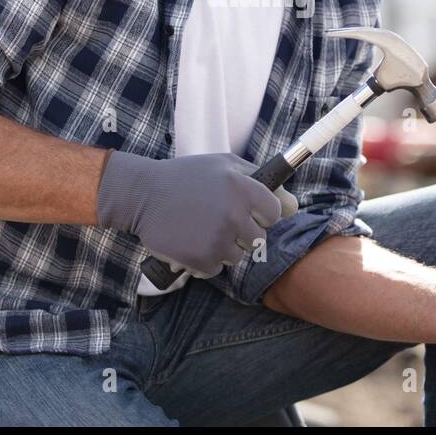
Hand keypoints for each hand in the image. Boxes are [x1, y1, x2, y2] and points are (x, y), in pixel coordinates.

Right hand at [97, 151, 283, 278]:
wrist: (142, 195)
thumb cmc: (187, 177)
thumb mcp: (225, 165)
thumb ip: (262, 181)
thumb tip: (293, 206)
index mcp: (244, 188)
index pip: (274, 213)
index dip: (260, 213)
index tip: (245, 210)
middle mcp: (234, 214)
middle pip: (257, 238)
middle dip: (241, 232)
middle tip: (217, 218)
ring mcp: (217, 239)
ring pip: (237, 256)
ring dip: (222, 247)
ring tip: (200, 227)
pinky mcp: (200, 259)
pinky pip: (216, 269)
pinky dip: (204, 260)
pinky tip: (190, 240)